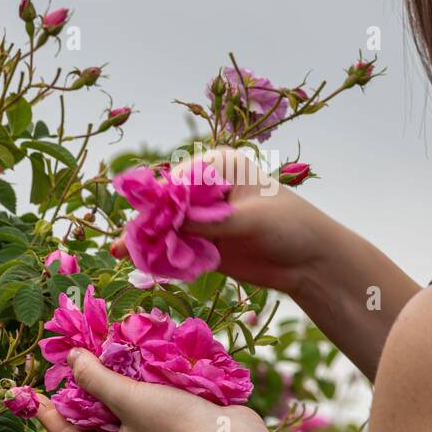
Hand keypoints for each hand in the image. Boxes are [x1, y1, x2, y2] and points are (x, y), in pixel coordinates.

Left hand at [36, 348, 264, 431]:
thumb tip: (71, 359)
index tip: (32, 395)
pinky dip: (131, 406)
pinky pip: (139, 424)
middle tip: (65, 398)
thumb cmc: (173, 424)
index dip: (47, 413)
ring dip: (105, 410)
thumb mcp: (128, 397)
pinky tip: (139, 386)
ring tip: (100, 386)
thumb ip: (97, 377)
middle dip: (74, 421)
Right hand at [112, 146, 330, 297]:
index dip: (159, 200)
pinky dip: (161, 257)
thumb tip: (170, 223)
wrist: (311, 262)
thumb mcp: (251, 220)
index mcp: (219, 167)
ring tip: (120, 254)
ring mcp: (203, 218)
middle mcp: (206, 189)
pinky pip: (175, 249)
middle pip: (167, 205)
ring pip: (167, 228)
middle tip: (123, 243)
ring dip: (148, 242)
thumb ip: (211, 222)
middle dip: (147, 223)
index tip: (144, 219)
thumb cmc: (290, 226)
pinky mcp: (203, 244)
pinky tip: (142, 265)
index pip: (179, 180)